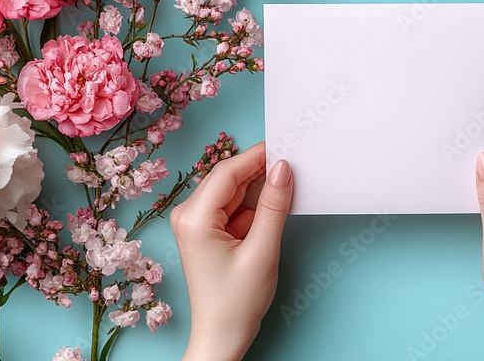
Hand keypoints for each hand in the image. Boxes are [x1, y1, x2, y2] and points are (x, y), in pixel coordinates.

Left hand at [171, 142, 292, 360]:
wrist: (222, 337)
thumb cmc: (236, 302)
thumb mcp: (263, 251)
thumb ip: (274, 206)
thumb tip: (283, 169)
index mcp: (195, 218)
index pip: (228, 172)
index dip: (258, 155)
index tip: (287, 146)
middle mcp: (189, 216)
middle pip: (230, 178)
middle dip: (261, 172)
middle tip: (294, 165)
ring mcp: (197, 223)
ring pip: (234, 192)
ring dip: (260, 190)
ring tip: (288, 191)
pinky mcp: (208, 232)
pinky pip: (235, 207)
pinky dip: (255, 207)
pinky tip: (275, 209)